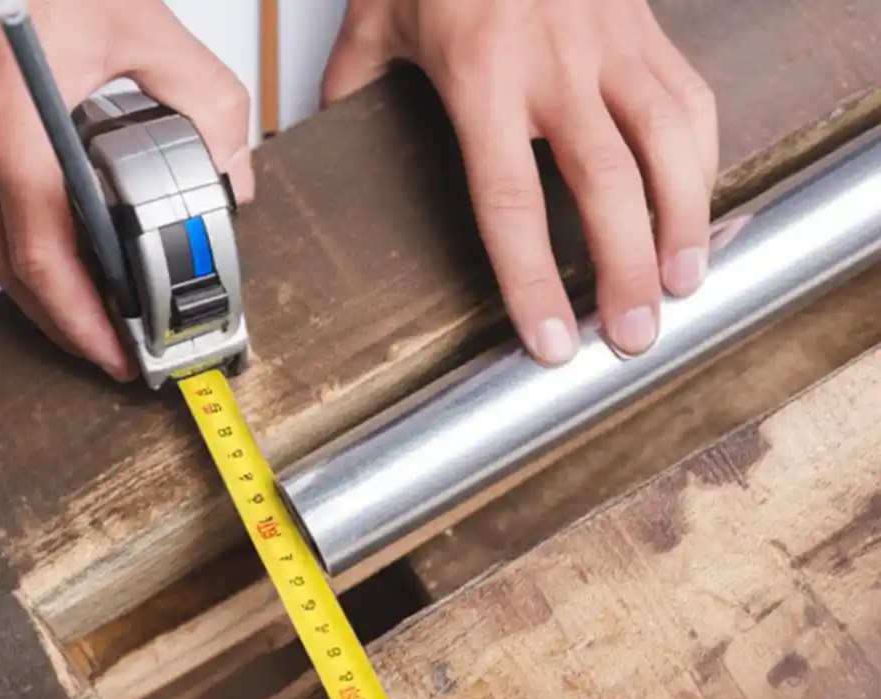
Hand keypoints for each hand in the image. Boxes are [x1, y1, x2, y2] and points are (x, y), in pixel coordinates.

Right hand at [0, 0, 254, 380]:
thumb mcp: (140, 22)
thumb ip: (201, 99)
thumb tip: (230, 170)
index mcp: (15, 122)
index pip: (44, 257)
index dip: (83, 320)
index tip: (121, 351)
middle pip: (10, 268)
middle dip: (63, 323)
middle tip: (112, 350)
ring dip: (41, 287)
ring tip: (92, 311)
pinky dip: (24, 238)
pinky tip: (60, 240)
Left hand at [323, 0, 717, 363]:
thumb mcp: (378, 16)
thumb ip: (354, 84)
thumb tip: (323, 135)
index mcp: (482, 74)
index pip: (509, 201)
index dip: (533, 279)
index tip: (550, 339)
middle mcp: (555, 65)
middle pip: (605, 188)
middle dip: (624, 273)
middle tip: (631, 336)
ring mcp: (610, 44)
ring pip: (670, 145)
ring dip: (683, 222)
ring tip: (680, 285)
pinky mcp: (646, 27)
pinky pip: (691, 100)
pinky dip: (703, 158)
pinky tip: (696, 202)